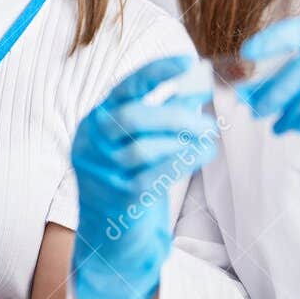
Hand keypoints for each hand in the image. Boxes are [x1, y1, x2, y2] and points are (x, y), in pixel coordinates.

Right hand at [71, 55, 218, 298]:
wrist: (110, 237)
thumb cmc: (131, 179)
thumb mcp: (141, 141)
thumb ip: (165, 110)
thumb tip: (201, 80)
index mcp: (95, 121)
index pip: (124, 88)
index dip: (156, 72)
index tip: (187, 62)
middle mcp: (91, 143)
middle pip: (131, 116)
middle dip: (175, 115)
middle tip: (208, 122)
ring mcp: (100, 172)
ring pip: (143, 147)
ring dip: (182, 140)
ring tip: (208, 140)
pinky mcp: (117, 198)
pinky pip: (153, 175)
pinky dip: (182, 161)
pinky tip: (201, 155)